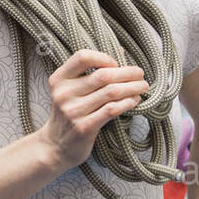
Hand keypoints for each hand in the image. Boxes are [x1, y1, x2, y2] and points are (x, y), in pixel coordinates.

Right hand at [37, 49, 147, 172]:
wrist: (55, 146)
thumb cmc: (68, 113)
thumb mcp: (69, 90)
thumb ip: (88, 72)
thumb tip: (121, 52)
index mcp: (59, 79)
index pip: (82, 57)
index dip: (103, 58)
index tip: (116, 64)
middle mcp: (64, 94)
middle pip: (102, 75)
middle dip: (127, 73)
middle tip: (140, 74)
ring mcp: (73, 111)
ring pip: (110, 92)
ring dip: (132, 87)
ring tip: (143, 86)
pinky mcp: (84, 127)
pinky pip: (111, 110)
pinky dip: (127, 103)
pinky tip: (135, 100)